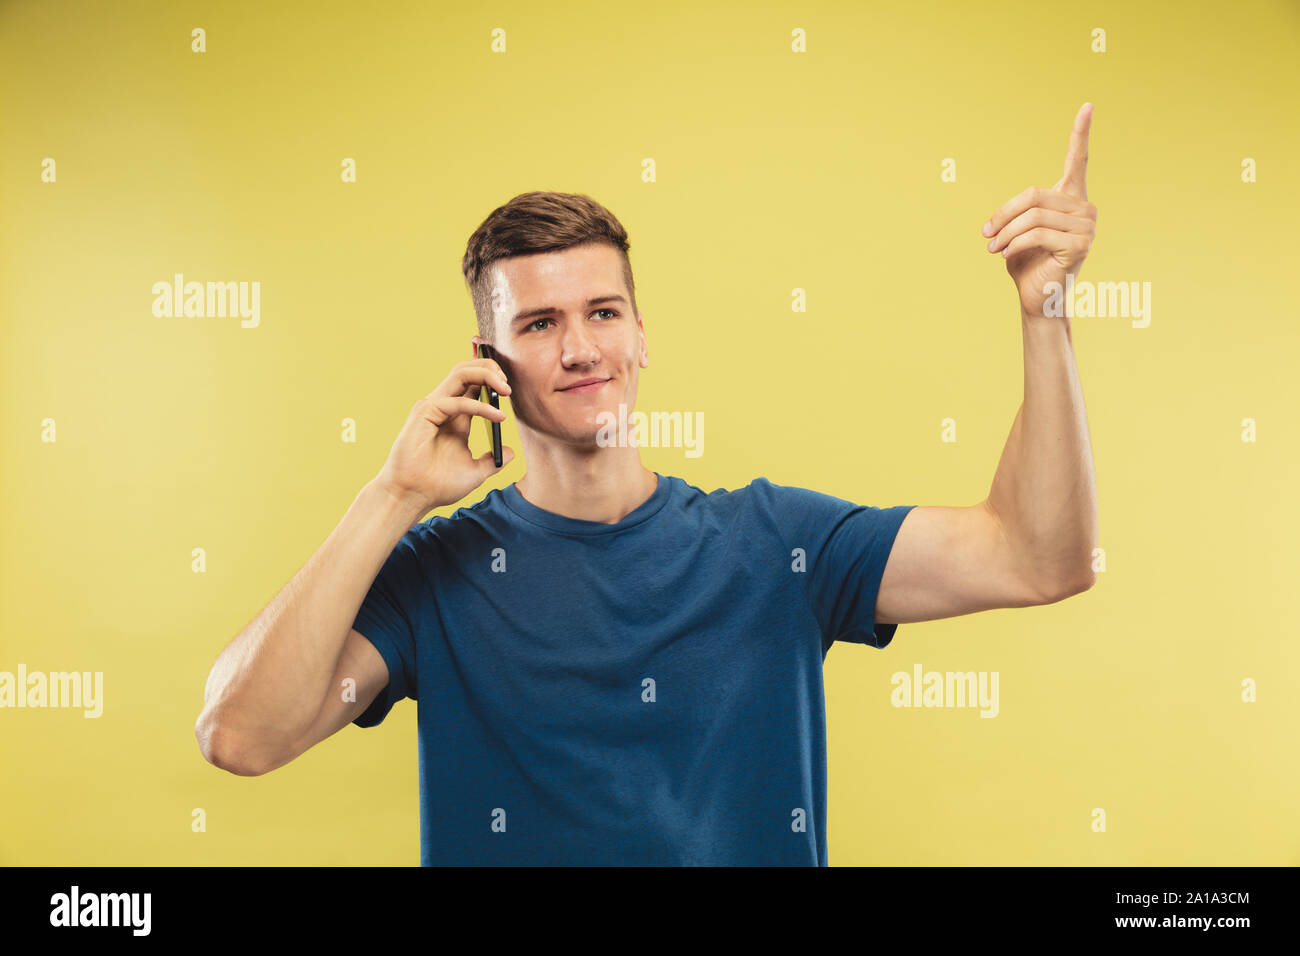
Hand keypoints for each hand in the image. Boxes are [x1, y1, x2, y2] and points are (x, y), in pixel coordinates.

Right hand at [374, 356, 514, 513]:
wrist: (414, 497)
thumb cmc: (438, 485)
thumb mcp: (475, 472)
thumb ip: (492, 460)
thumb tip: (510, 452)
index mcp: (456, 416)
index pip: (474, 384)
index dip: (493, 378)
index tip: (512, 388)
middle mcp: (444, 406)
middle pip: (466, 371)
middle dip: (490, 368)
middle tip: (509, 384)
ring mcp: (433, 407)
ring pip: (460, 374)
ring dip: (486, 375)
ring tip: (506, 388)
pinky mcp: (425, 413)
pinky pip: (457, 402)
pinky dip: (480, 407)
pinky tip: (498, 417)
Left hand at [982, 102, 1097, 317]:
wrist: (1037, 297)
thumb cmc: (1027, 263)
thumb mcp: (1017, 231)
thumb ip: (1017, 214)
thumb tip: (995, 222)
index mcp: (1071, 199)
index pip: (1078, 161)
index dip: (1081, 133)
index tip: (1087, 106)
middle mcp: (1084, 208)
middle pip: (1035, 195)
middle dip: (1004, 214)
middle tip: (986, 234)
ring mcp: (1087, 227)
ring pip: (1034, 216)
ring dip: (1006, 233)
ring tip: (993, 248)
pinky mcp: (1081, 245)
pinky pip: (1039, 233)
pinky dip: (1015, 243)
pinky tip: (1005, 255)